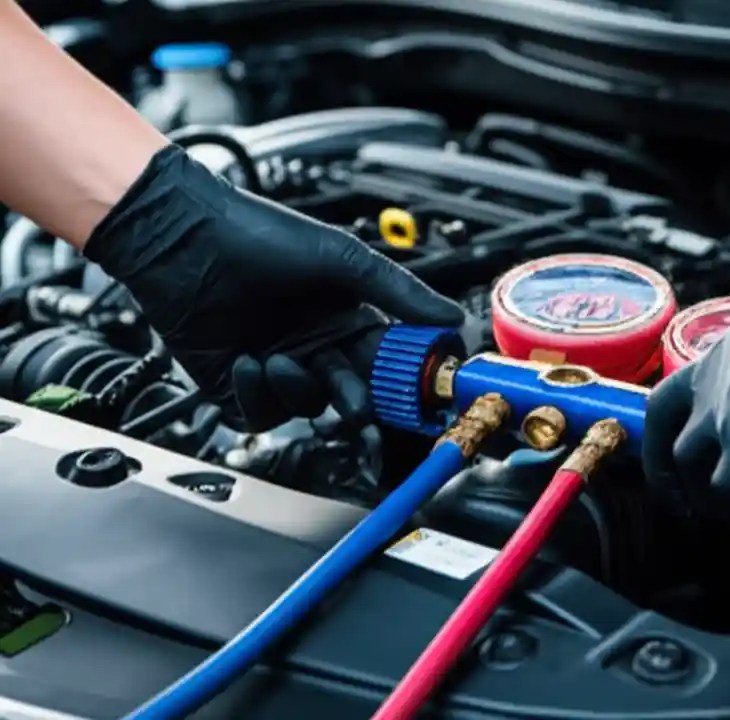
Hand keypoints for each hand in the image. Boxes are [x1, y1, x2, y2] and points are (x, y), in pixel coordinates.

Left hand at [84, 145, 463, 430]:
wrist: (181, 238)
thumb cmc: (256, 233)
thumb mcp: (340, 257)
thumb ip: (400, 291)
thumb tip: (451, 316)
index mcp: (347, 318)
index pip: (390, 362)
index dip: (404, 379)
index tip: (416, 388)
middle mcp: (315, 345)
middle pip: (354, 395)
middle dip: (357, 401)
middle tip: (356, 401)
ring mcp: (278, 367)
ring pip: (309, 409)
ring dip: (297, 389)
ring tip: (276, 358)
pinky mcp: (237, 385)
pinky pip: (261, 415)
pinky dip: (257, 395)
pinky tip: (248, 363)